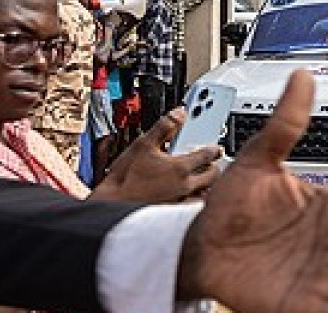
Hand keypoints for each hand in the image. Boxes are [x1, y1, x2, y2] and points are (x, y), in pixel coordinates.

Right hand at [91, 108, 221, 203]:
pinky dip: (197, 198)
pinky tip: (191, 195)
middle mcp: (185, 186)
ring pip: (206, 192)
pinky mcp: (174, 213)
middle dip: (214, 166)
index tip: (216, 147)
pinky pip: (194, 206)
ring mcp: (181, 201)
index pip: (208, 155)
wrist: (112, 204)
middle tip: (211, 161)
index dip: (214, 149)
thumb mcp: (143, 144)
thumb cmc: (125, 177)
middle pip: (213, 175)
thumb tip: (180, 114)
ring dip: (207, 184)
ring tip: (202, 177)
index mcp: (181, 168)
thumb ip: (164, 127)